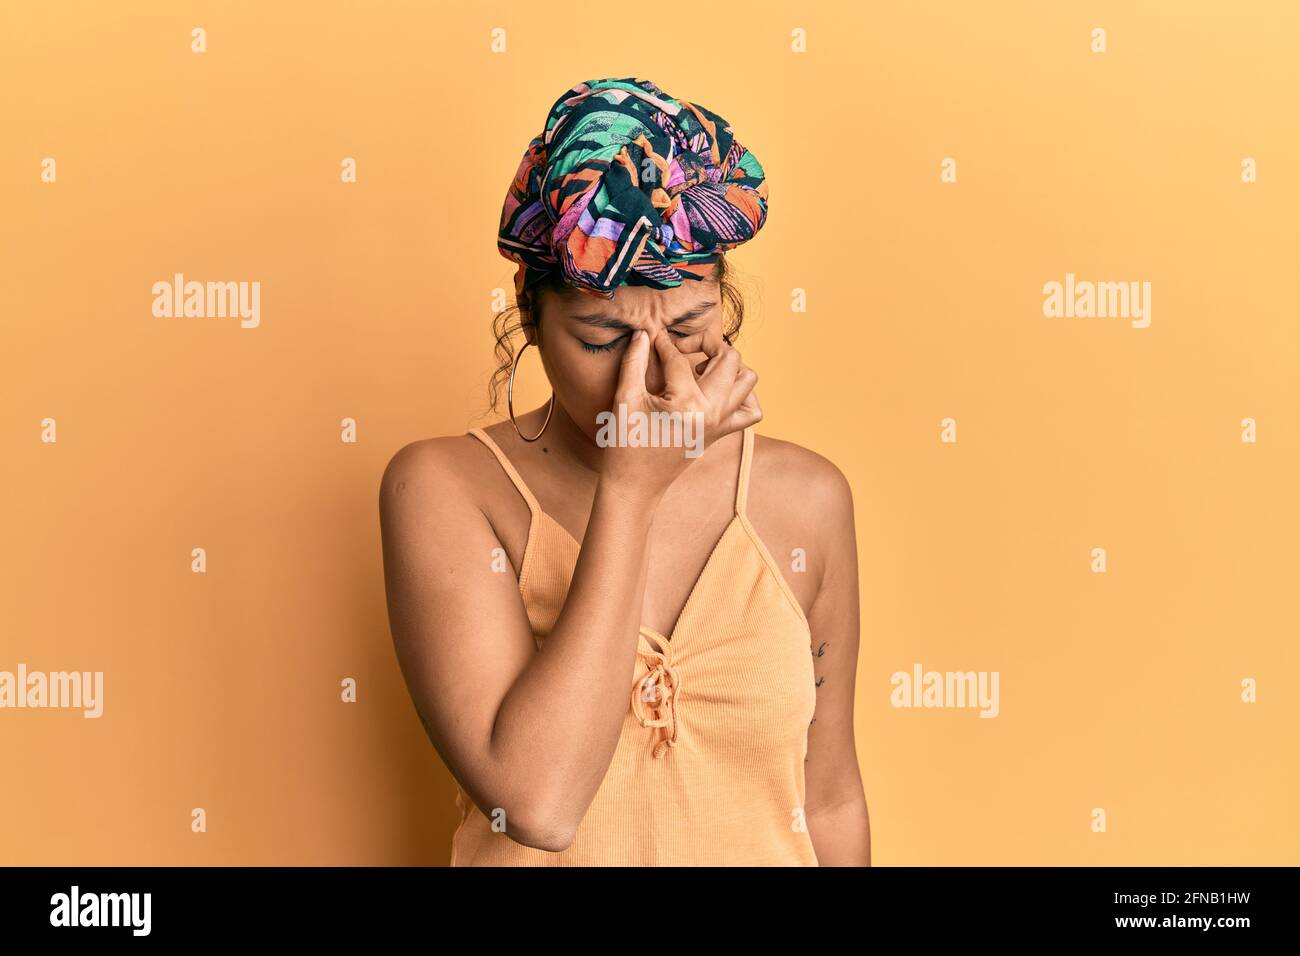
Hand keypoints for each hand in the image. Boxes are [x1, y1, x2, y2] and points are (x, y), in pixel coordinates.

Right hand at [599, 325, 760, 499]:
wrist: (636, 485)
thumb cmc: (626, 444)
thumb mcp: (625, 399)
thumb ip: (633, 362)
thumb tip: (643, 334)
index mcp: (687, 404)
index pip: (681, 359)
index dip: (664, 343)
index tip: (652, 337)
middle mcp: (712, 412)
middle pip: (729, 359)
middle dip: (707, 344)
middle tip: (682, 349)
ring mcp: (721, 424)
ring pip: (748, 380)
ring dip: (730, 366)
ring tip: (702, 369)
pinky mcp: (722, 433)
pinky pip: (751, 411)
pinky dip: (743, 395)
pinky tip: (717, 390)